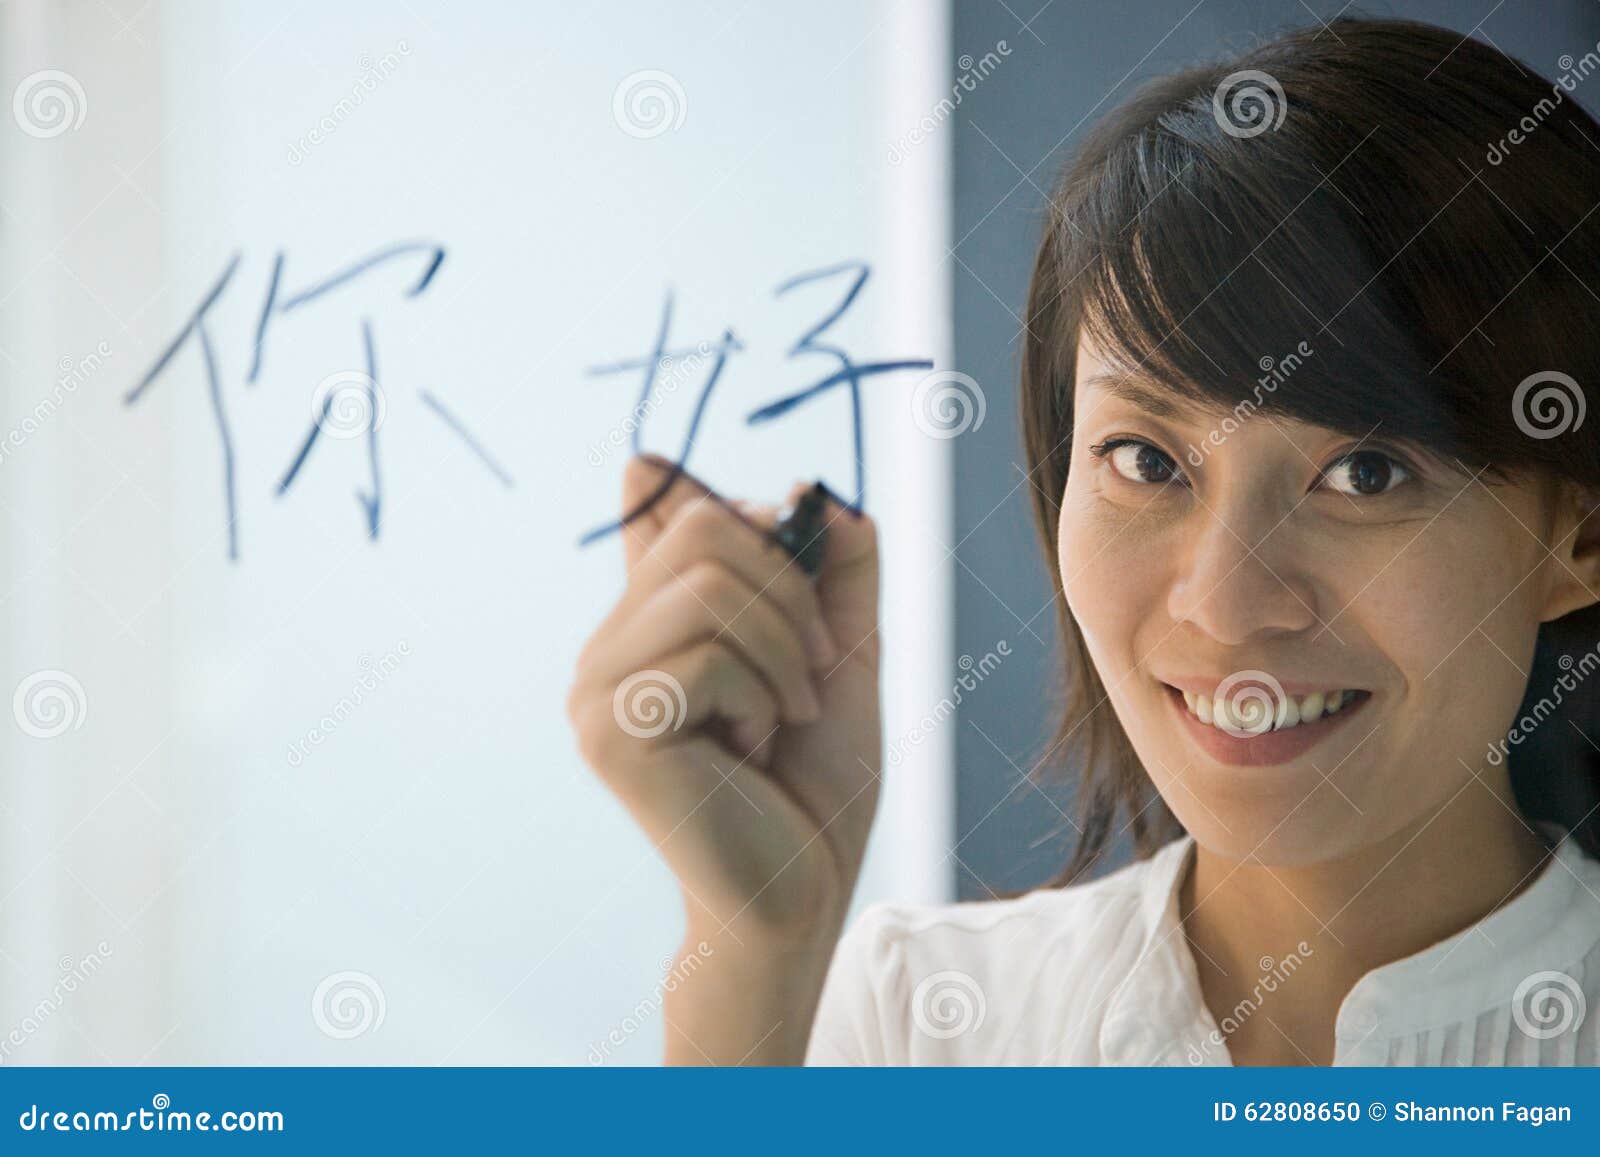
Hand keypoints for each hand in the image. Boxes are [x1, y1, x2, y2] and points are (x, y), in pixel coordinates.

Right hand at [568, 455, 882, 943]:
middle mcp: (610, 646)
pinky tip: (755, 748)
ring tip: (788, 714)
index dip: (742, 511)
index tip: (796, 562)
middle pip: (703, 527)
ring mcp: (598, 688)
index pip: (659, 500)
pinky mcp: (611, 729)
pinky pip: (709, 655)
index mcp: (649, 621)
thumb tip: (818, 495)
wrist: (802, 886)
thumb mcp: (840, 653)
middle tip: (818, 665)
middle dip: (792, 590)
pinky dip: (764, 695)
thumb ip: (834, 572)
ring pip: (707, 585)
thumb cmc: (816, 781)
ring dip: (785, 649)